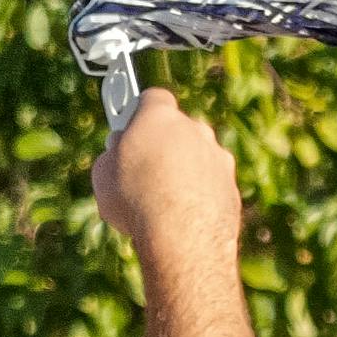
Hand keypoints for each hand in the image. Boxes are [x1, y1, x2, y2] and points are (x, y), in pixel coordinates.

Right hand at [90, 87, 243, 266]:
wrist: (182, 239)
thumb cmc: (134, 200)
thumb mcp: (103, 172)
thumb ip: (114, 153)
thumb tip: (120, 151)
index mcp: (161, 116)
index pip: (153, 98)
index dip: (140, 113)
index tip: (131, 128)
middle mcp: (196, 130)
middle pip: (179, 128)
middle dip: (164, 143)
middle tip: (145, 168)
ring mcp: (219, 157)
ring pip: (199, 156)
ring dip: (186, 168)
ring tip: (165, 198)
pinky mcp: (233, 186)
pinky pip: (212, 183)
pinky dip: (202, 192)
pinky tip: (186, 214)